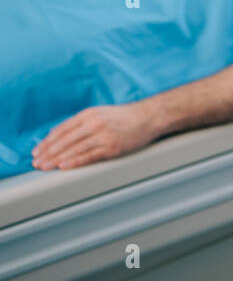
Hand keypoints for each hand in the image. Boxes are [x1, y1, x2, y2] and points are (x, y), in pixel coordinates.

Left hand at [30, 103, 163, 170]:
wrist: (148, 116)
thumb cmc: (124, 117)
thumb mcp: (100, 113)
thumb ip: (81, 123)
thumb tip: (60, 134)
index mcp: (88, 114)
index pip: (61, 130)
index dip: (46, 142)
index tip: (36, 151)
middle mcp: (93, 123)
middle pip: (64, 140)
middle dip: (47, 152)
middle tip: (35, 162)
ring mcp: (103, 135)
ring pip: (74, 149)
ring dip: (56, 159)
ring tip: (45, 167)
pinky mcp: (112, 146)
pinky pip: (89, 155)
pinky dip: (75, 161)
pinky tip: (64, 166)